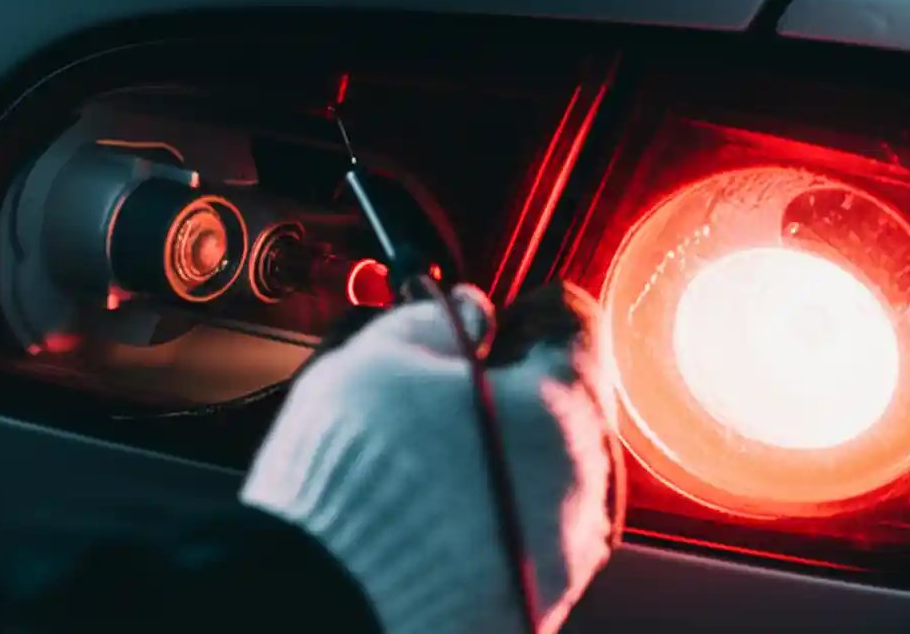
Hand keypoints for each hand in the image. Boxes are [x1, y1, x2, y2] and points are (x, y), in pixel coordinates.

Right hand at [241, 282, 615, 633]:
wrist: (327, 599)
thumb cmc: (348, 482)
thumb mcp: (378, 359)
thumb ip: (437, 320)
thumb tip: (463, 312)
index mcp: (556, 407)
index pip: (577, 325)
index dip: (530, 310)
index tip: (501, 318)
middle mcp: (582, 483)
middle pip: (571, 405)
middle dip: (519, 388)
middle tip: (456, 384)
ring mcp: (565, 552)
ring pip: (557, 474)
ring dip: (510, 453)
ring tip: (437, 453)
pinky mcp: (538, 600)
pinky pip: (535, 535)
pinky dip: (500, 513)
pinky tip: (441, 509)